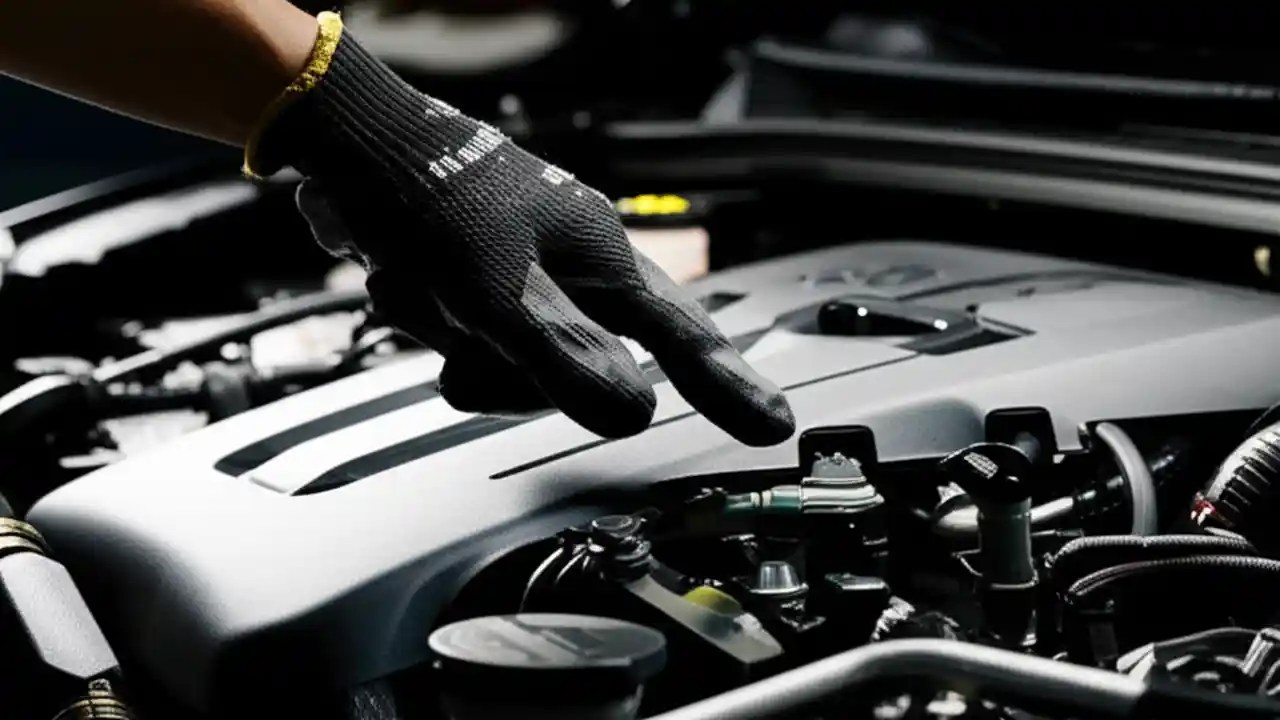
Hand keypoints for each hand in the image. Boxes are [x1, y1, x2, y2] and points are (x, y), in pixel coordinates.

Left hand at [254, 13, 794, 444]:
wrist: (345, 144)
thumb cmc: (429, 190)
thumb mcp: (499, 287)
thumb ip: (565, 356)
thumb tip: (629, 414)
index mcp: (599, 255)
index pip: (683, 336)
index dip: (729, 386)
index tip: (772, 425)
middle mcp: (571, 263)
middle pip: (584, 365)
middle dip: (520, 372)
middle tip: (478, 350)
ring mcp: (523, 271)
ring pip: (517, 359)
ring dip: (461, 340)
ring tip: (427, 290)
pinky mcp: (477, 278)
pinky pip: (472, 340)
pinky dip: (436, 326)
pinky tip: (407, 288)